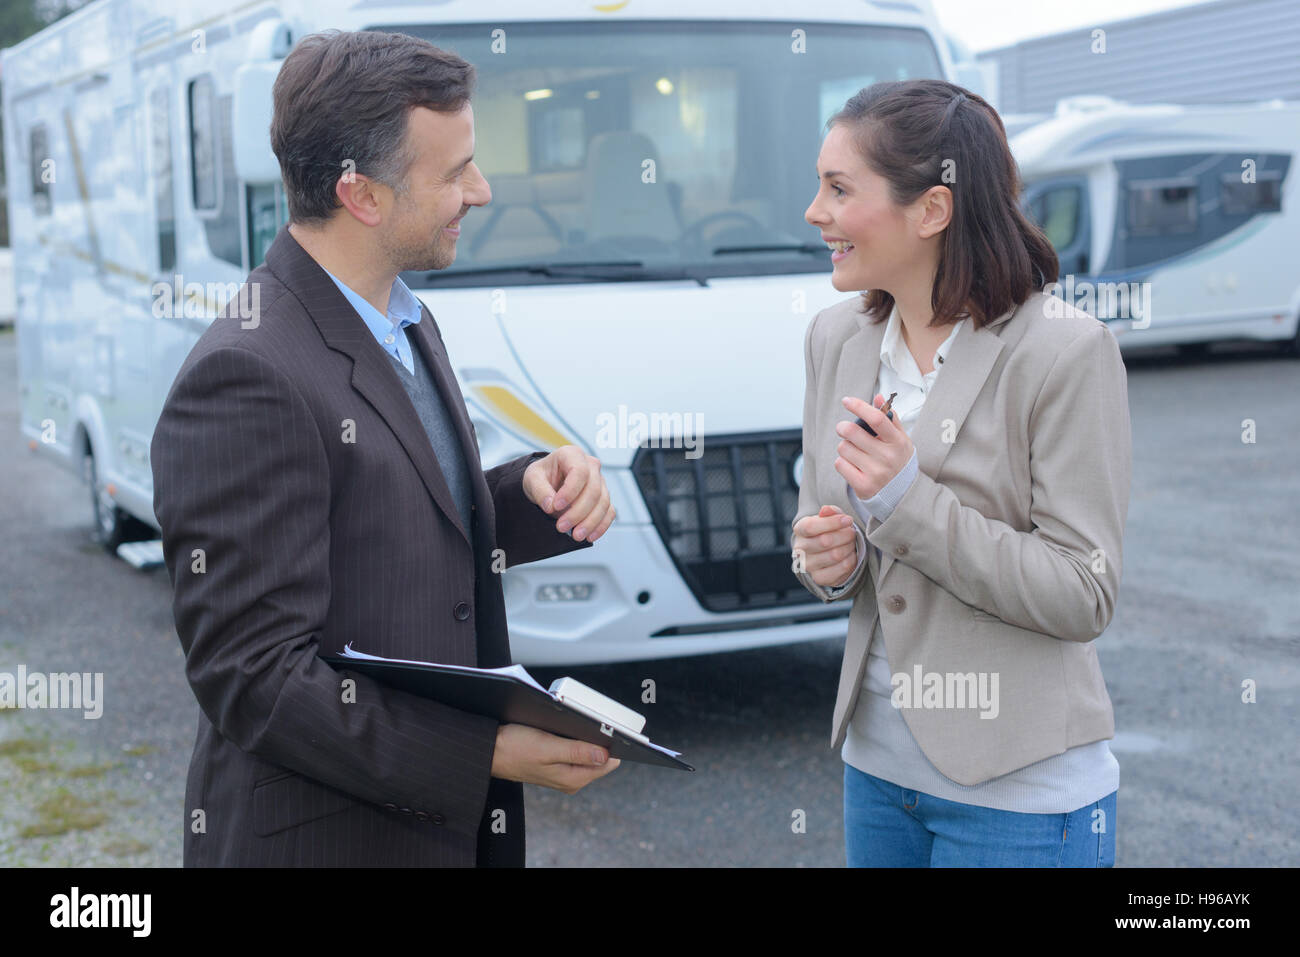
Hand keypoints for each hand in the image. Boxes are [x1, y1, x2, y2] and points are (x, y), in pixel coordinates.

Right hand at [490, 723, 621, 792]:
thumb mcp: (548, 747)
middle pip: (600, 757)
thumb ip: (577, 752)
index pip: (608, 762)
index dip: (609, 744)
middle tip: (580, 724)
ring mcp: (564, 774)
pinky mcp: (556, 765)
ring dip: (582, 738)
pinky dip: (572, 739)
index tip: (603, 728)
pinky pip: (574, 751)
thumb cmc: (514, 748)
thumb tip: (605, 755)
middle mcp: (571, 780)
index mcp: (573, 779)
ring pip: (587, 752)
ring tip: (566, 727)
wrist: (490, 751)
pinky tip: (560, 731)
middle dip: (595, 739)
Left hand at [523, 446, 614, 542]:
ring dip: (590, 522)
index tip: (556, 506)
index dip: (570, 491)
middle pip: (593, 490)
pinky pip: (609, 512)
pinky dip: (601, 525)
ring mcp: (600, 481)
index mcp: (572, 455)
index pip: (579, 472)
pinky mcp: (604, 497)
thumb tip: (550, 505)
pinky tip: (589, 536)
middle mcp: (590, 465)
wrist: (548, 483)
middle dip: (578, 512)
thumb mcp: (532, 479)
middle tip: (561, 526)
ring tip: (575, 535)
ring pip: (603, 502)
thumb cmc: (542, 476)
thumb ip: (540, 491)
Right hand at [792, 505, 858, 587]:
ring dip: (849, 547)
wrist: (826, 552)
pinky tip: (850, 554)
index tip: (847, 520)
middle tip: (852, 532)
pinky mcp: (819, 578)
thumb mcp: (829, 518)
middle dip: (844, 535)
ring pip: (835, 555)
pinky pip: (841, 568)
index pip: (810, 527)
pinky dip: (851, 560)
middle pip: (825, 541)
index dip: (832, 523)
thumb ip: (830, 512)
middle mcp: (800, 549)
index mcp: (800, 530)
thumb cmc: (828, 531)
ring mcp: (808, 566)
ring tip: (851, 543)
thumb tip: (826, 510)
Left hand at [835, 394, 913, 499]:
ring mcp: (875, 472)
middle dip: (843, 427)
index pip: (877, 419)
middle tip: (844, 429)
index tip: (847, 401)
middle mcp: (888, 457)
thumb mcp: (900, 439)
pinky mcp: (863, 486)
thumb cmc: (898, 461)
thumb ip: (890, 418)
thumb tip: (877, 397)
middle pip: (852, 432)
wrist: (904, 494)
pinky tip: (853, 465)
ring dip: (845, 447)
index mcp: (898, 442)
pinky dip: (842, 462)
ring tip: (854, 452)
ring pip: (843, 448)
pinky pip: (840, 464)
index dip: (859, 407)